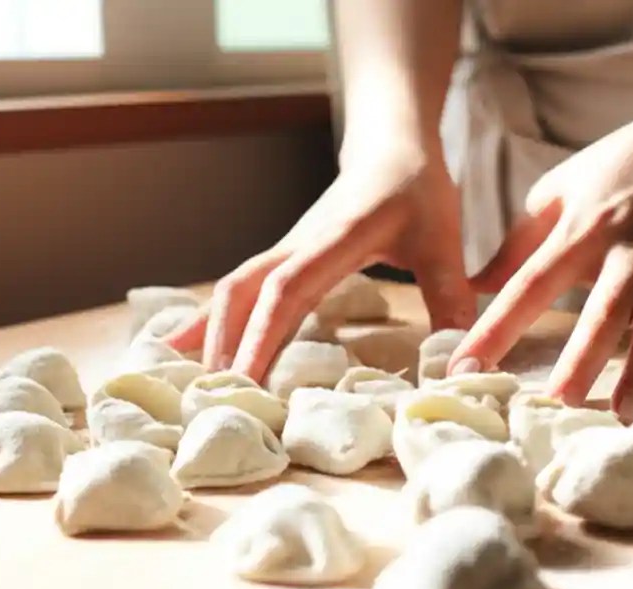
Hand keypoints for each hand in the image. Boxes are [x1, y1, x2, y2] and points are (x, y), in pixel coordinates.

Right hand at [167, 147, 475, 378]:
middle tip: (218, 400)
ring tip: (198, 385)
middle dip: (225, 346)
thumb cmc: (418, 191)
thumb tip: (457, 365)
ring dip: (212, 335)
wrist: (391, 144)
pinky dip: (206, 318)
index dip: (262, 337)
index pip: (287, 290)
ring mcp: (284, 250)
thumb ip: (450, 300)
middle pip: (242, 292)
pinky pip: (236, 289)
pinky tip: (175, 346)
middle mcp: (298, 244)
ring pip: (232, 290)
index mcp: (335, 239)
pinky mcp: (281, 257)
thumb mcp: (444, 243)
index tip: (246, 382)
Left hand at [448, 116, 632, 419]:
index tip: (467, 367)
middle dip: (580, 361)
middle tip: (556, 408)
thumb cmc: (617, 167)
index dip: (496, 327)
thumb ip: (515, 245)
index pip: (529, 285)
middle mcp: (626, 249)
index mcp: (579, 229)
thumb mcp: (556, 191)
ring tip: (624, 417)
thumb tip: (473, 288)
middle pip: (601, 313)